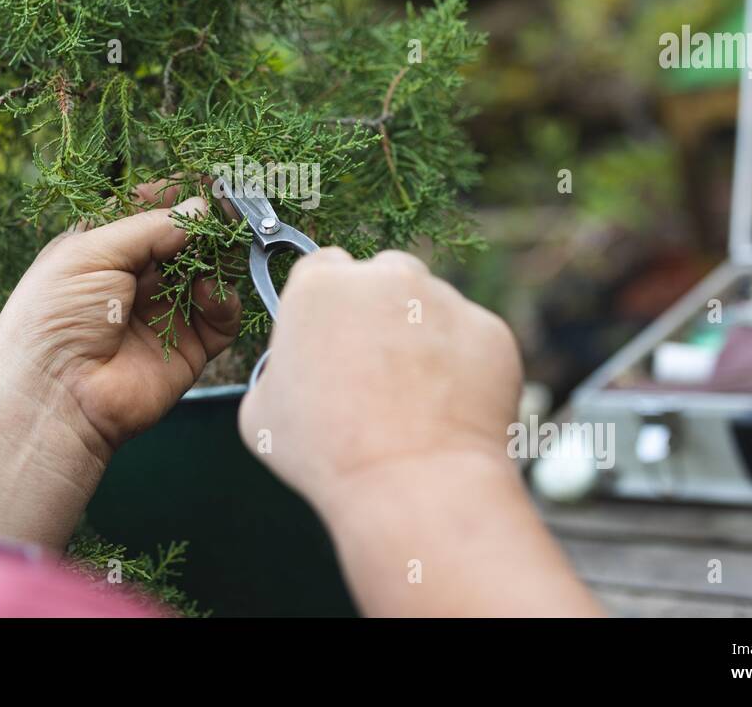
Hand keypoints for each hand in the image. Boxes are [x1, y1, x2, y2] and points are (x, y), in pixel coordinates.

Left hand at [0, 182, 241, 456]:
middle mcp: (135, 278)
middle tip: (229, 207)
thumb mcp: (90, 252)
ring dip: (220, 256)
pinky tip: (212, 293)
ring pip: (209, 273)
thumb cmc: (54, 317)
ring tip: (225, 244)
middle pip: (184, 240)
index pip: (146, 211)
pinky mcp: (189, 348)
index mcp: (102, 249)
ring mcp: (164, 312)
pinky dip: (225, 299)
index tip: (202, 180)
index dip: (173, 194)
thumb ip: (149, 227)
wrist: (55, 396)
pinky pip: (221, 316)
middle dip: (207, 222)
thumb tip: (200, 206)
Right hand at [238, 247, 521, 513]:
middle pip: (383, 275)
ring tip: (415, 396)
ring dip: (423, 333)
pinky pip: (472, 340)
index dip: (325, 302)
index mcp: (320, 287)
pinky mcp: (489, 331)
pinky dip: (464, 365)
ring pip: (432, 304)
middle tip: (375, 366)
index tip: (331, 332)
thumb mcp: (262, 414)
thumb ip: (276, 370)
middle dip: (380, 307)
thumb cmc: (328, 455)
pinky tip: (448, 409)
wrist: (415, 486)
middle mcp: (385, 278)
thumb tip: (291, 371)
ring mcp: (444, 301)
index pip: (322, 265)